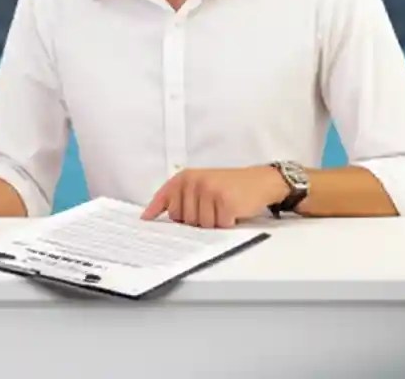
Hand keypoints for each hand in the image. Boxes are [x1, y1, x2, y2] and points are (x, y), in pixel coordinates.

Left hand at [141, 166, 288, 227]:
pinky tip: (232, 211)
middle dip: (196, 220)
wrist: (259, 180)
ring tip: (222, 208)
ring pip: (200, 225)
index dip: (154, 211)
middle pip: (182, 219)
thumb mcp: (200, 185)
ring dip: (213, 222)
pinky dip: (227, 223)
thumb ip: (180, 197)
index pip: (164, 198)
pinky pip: (219, 225)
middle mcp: (194, 182)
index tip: (144, 220)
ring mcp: (208, 191)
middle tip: (210, 208)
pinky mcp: (224, 201)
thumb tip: (157, 216)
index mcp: (185, 178)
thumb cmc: (228, 186)